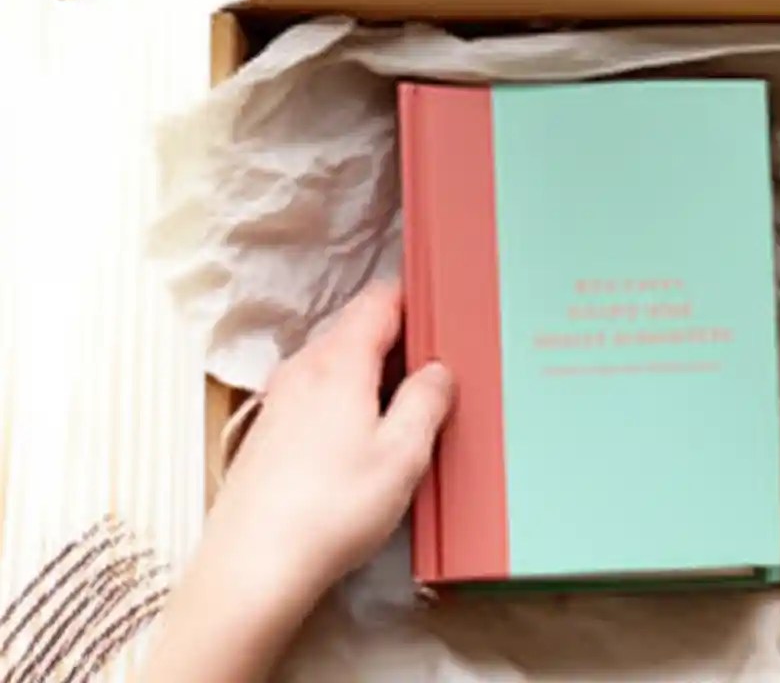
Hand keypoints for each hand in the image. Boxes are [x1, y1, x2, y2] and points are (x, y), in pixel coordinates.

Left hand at [208, 280, 452, 595]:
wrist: (253, 564)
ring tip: (406, 406)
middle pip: (355, 330)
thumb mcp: (403, 454)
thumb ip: (426, 401)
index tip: (443, 311)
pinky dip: (346, 400)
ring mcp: (280, 399)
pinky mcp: (269, 432)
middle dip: (397, 340)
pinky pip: (316, 394)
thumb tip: (438, 369)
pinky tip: (362, 439)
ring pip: (335, 364)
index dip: (414, 298)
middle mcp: (303, 368)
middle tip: (438, 366)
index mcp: (340, 361)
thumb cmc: (333, 508)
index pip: (379, 300)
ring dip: (371, 374)